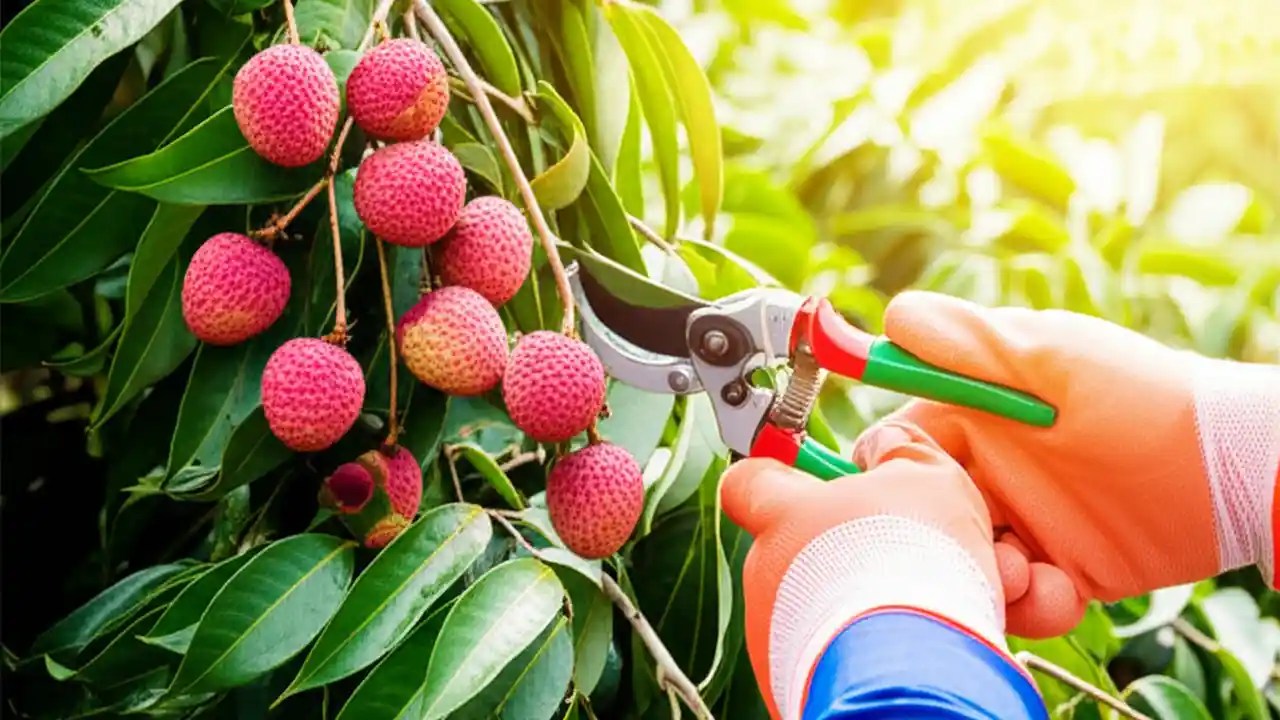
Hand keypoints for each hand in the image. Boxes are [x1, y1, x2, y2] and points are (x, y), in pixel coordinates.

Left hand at [722, 425, 1010, 719]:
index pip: (747, 481)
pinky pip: (818, 654)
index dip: (775, 475)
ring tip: (905, 612)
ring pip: (806, 606)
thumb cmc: (914, 565)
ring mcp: (771, 632)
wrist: (909, 670)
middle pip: (789, 549)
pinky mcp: (786, 682)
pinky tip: (895, 652)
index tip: (803, 476)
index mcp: (781, 515)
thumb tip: (884, 445)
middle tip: (891, 559)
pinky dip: (852, 652)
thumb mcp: (927, 479)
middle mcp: (764, 573)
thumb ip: (899, 452)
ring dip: (848, 604)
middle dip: (836, 553)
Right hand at [857, 290, 1279, 637]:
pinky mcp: (1059, 570)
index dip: (886, 471)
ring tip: (1023, 573)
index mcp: (976, 417)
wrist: (1230, 470)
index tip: (891, 495)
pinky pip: (1017, 599)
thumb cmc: (1138, 397)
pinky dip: (1028, 604)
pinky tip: (1060, 590)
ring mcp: (1024, 523)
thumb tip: (891, 318)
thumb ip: (968, 341)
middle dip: (934, 539)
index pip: (901, 446)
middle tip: (973, 542)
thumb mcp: (1050, 358)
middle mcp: (992, 472)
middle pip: (923, 515)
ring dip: (979, 578)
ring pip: (963, 564)